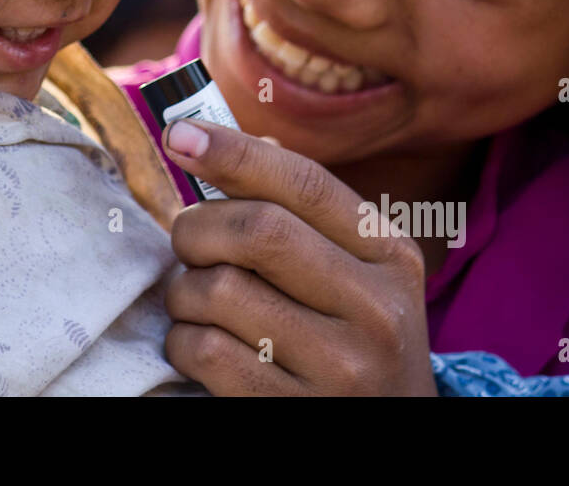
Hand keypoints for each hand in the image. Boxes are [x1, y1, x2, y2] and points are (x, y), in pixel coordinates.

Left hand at [160, 118, 436, 395]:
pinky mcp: (295, 411)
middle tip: (188, 245)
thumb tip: (215, 140)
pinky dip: (181, 342)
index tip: (179, 134)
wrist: (384, 434)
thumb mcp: (355, 276)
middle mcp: (376, 308)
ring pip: (219, 290)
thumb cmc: (349, 340)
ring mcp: (341, 366)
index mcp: (390, 256)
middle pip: (257, 230)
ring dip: (183, 292)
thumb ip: (300, 215)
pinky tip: (198, 346)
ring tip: (197, 304)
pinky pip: (205, 350)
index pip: (304, 183)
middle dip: (197, 229)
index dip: (234, 151)